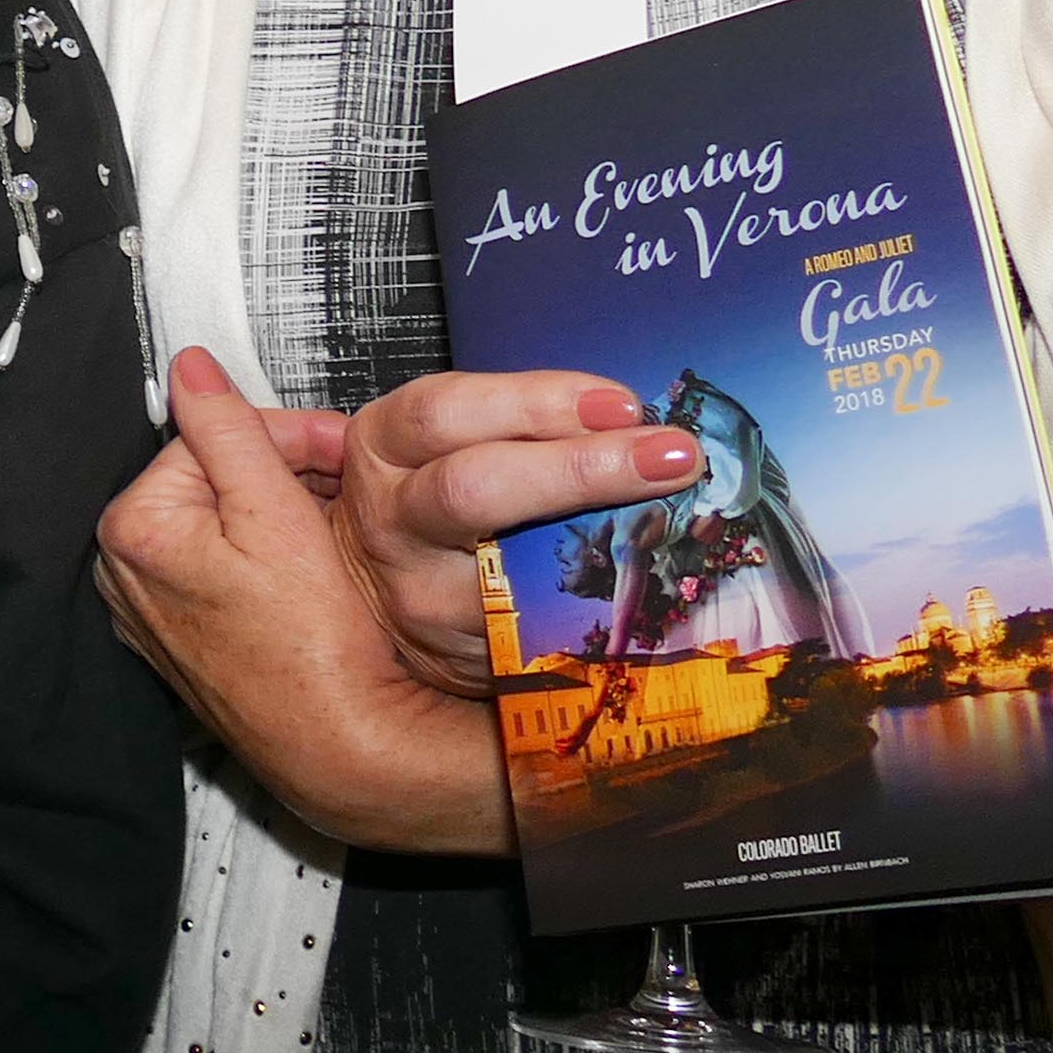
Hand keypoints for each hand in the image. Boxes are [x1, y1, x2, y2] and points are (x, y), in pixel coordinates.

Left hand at [94, 350, 512, 856]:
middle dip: (284, 474)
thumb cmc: (314, 643)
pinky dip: (265, 563)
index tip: (345, 449)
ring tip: (337, 529)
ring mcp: (149, 614)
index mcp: (131, 528)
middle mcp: (122, 573)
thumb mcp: (274, 511)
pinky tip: (311, 575)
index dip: (289, 436)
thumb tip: (190, 366)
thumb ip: (228, 429)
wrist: (341, 746)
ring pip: (221, 526)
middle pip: (212, 480)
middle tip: (349, 486)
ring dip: (280, 513)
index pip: (210, 438)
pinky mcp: (182, 646)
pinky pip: (221, 576)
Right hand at [324, 368, 695, 693]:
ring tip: (676, 516)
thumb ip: (517, 421)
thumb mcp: (446, 440)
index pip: (445, 414)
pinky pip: (536, 624)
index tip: (622, 404)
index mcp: (385, 445)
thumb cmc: (434, 493)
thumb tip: (628, 411)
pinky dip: (599, 602)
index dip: (535, 403)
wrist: (376, 590)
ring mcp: (418, 591)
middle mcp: (388, 518)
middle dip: (579, 468)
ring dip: (604, 542)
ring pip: (504, 569)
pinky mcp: (457, 649)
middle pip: (468, 489)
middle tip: (672, 456)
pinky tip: (655, 583)